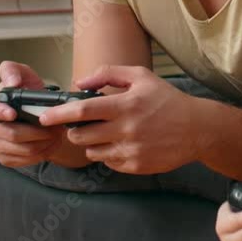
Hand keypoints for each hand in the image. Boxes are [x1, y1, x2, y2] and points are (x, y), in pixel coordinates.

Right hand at [0, 61, 65, 167]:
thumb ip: (13, 71)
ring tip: (56, 133)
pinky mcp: (6, 158)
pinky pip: (24, 160)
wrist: (41, 114)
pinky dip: (41, 152)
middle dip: (35, 131)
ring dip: (42, 142)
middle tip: (52, 126)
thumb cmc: (30, 92)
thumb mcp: (24, 75)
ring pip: (20, 148)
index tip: (13, 113)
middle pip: (9, 133)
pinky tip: (50, 144)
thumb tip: (12, 82)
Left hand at [38, 65, 199, 173]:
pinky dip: (108, 153)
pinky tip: (122, 143)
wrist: (197, 128)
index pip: (82, 111)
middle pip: (81, 136)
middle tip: (82, 124)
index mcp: (125, 105)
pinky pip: (108, 162)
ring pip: (91, 151)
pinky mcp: (135, 166)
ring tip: (106, 133)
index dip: (58, 114)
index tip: (44, 117)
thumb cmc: (167, 100)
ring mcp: (130, 150)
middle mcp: (126, 129)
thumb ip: (108, 74)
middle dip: (75, 130)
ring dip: (91, 143)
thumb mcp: (141, 77)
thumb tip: (79, 83)